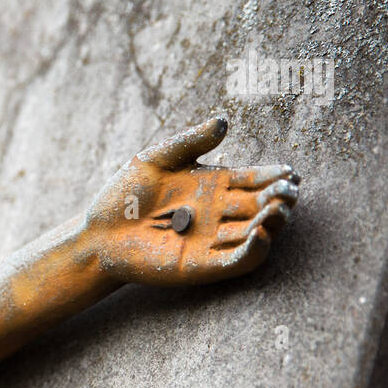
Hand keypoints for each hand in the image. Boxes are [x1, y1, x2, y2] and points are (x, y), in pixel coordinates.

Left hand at [84, 117, 299, 285]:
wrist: (98, 232)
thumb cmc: (125, 195)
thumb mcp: (156, 160)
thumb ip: (190, 142)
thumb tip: (224, 121)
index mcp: (215, 186)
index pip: (254, 180)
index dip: (274, 176)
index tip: (289, 171)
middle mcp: (221, 213)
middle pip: (262, 206)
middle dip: (279, 198)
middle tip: (288, 191)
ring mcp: (214, 240)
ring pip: (256, 233)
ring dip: (272, 223)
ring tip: (277, 209)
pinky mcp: (204, 265)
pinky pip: (237, 261)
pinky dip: (254, 251)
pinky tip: (261, 235)